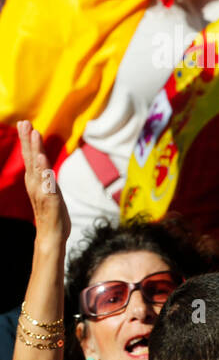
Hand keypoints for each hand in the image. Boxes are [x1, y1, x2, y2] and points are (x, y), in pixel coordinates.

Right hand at [17, 121, 69, 247]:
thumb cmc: (53, 215)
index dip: (28, 142)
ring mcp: (42, 192)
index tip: (26, 124)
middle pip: (31, 158)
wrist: (52, 237)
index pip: (31, 158)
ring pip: (38, 167)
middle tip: (24, 122)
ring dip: (36, 150)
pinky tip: (43, 160)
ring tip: (34, 134)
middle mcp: (36, 184)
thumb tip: (45, 167)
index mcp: (36, 181)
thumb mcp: (50, 192)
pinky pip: (47, 183)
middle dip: (28, 140)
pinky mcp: (51, 200)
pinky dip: (45, 171)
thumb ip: (46, 179)